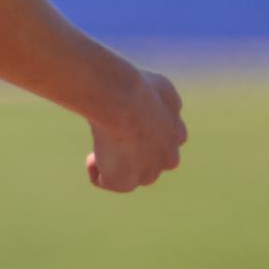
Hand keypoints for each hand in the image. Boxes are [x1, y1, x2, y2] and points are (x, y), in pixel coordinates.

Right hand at [86, 69, 186, 192]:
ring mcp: (147, 174)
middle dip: (133, 153)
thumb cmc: (137, 88)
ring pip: (130, 175)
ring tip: (102, 145)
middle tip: (113, 135)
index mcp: (177, 134)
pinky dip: (95, 170)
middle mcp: (167, 158)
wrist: (124, 99)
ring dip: (115, 163)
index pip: (164, 141)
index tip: (127, 119)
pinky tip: (91, 156)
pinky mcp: (123, 183)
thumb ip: (161, 98)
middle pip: (149, 164)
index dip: (144, 131)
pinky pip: (103, 181)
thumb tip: (157, 102)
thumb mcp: (159, 86)